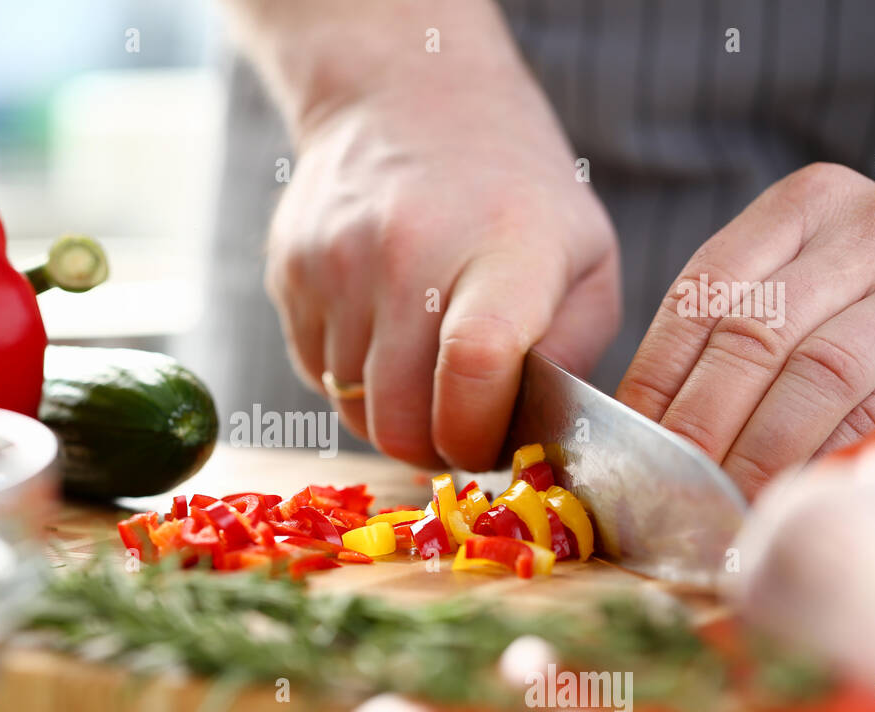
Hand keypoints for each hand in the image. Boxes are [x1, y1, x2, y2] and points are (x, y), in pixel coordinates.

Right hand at [263, 40, 619, 469]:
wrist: (405, 100)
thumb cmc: (512, 195)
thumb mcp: (585, 257)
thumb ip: (572, 352)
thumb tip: (533, 433)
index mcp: (502, 250)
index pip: (475, 371)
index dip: (478, 436)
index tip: (490, 442)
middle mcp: (407, 253)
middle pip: (398, 417)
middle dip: (432, 449)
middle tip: (457, 430)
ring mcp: (336, 263)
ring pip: (351, 407)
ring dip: (390, 414)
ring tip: (424, 371)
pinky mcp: (290, 273)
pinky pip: (317, 374)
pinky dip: (351, 378)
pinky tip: (383, 333)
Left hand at [618, 163, 874, 498]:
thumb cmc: (848, 296)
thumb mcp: (786, 280)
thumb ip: (723, 332)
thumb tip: (642, 426)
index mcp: (803, 205)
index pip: (703, 295)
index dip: (657, 377)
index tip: (630, 441)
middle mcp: (866, 232)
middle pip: (754, 335)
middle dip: (701, 422)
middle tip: (669, 485)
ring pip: (818, 374)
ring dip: (760, 448)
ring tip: (721, 498)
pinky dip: (823, 454)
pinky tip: (784, 490)